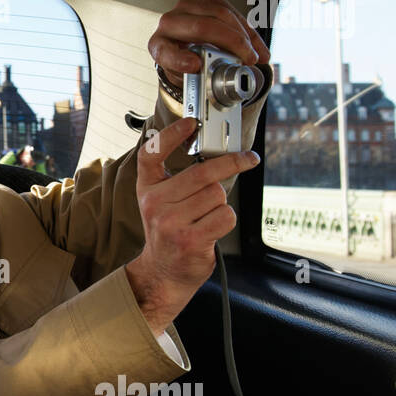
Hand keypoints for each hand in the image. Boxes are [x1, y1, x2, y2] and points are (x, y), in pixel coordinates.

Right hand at [125, 116, 260, 335]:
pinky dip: (226, 219)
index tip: (191, 122)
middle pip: (202, 173)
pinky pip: (225, 215)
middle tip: (248, 159)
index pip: (151, 154)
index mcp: (147, 190)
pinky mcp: (191, 239)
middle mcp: (155, 204)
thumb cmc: (168, 233)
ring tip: (207, 215)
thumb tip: (215, 155)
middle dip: (231, 163)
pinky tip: (212, 227)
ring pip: (217, 195)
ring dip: (221, 203)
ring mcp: (171, 223)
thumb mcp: (160, 203)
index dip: (171, 135)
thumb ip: (176, 179)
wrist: (162, 273)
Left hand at [149, 0, 270, 89]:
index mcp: (158, 45)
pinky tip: (255, 44)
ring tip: (256, 55)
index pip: (165, 52)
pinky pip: (231, 10)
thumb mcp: (185, 75)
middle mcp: (169, 23)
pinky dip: (247, 29)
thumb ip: (197, 78)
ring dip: (244, 36)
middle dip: (231, 43)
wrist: (185, 44)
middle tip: (248, 59)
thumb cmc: (185, 61)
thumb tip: (217, 78)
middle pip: (201, 28)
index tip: (196, 66)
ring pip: (221, 14)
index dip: (180, 60)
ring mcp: (186, 7)